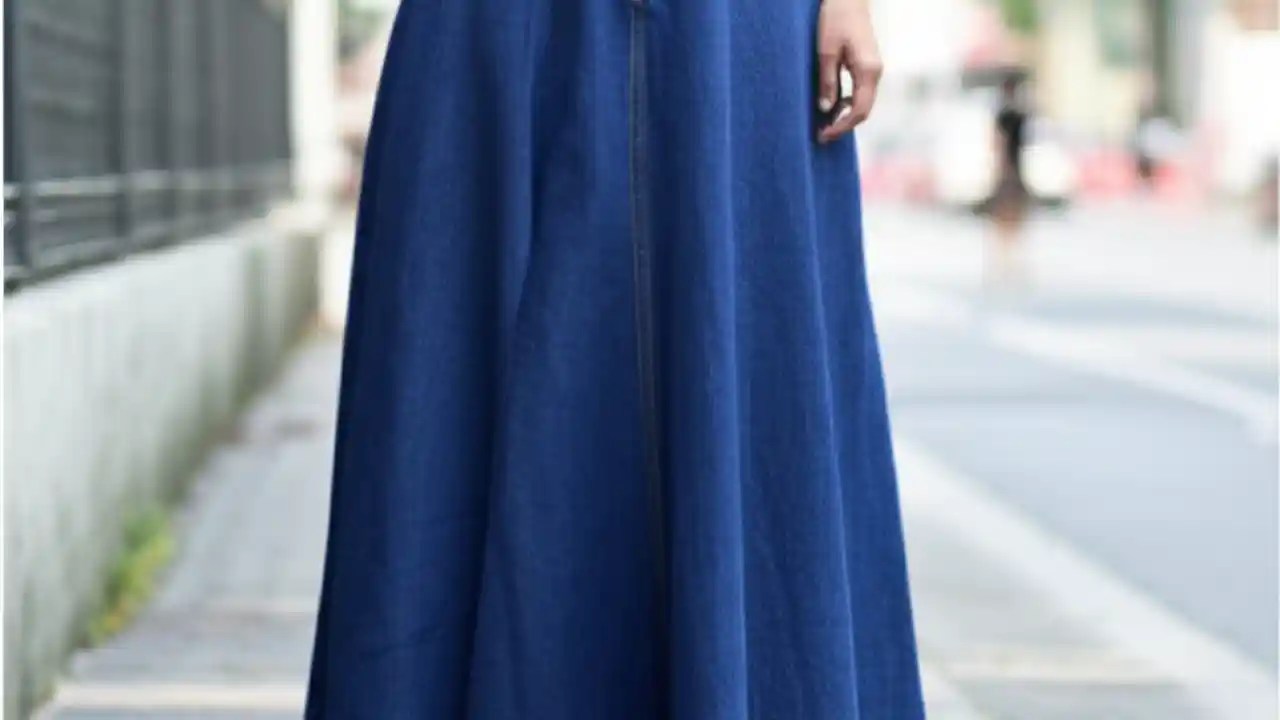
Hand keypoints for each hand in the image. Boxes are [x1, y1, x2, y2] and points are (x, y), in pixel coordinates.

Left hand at [816, 0, 882, 142]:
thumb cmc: (835, 19)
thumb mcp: (826, 51)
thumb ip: (828, 81)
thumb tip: (826, 109)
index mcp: (868, 70)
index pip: (859, 110)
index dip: (841, 127)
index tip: (823, 135)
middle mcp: (875, 72)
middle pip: (864, 111)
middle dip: (843, 126)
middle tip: (821, 135)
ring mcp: (874, 69)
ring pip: (863, 103)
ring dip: (845, 116)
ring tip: (824, 124)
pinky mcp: (868, 65)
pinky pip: (861, 92)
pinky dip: (848, 103)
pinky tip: (832, 106)